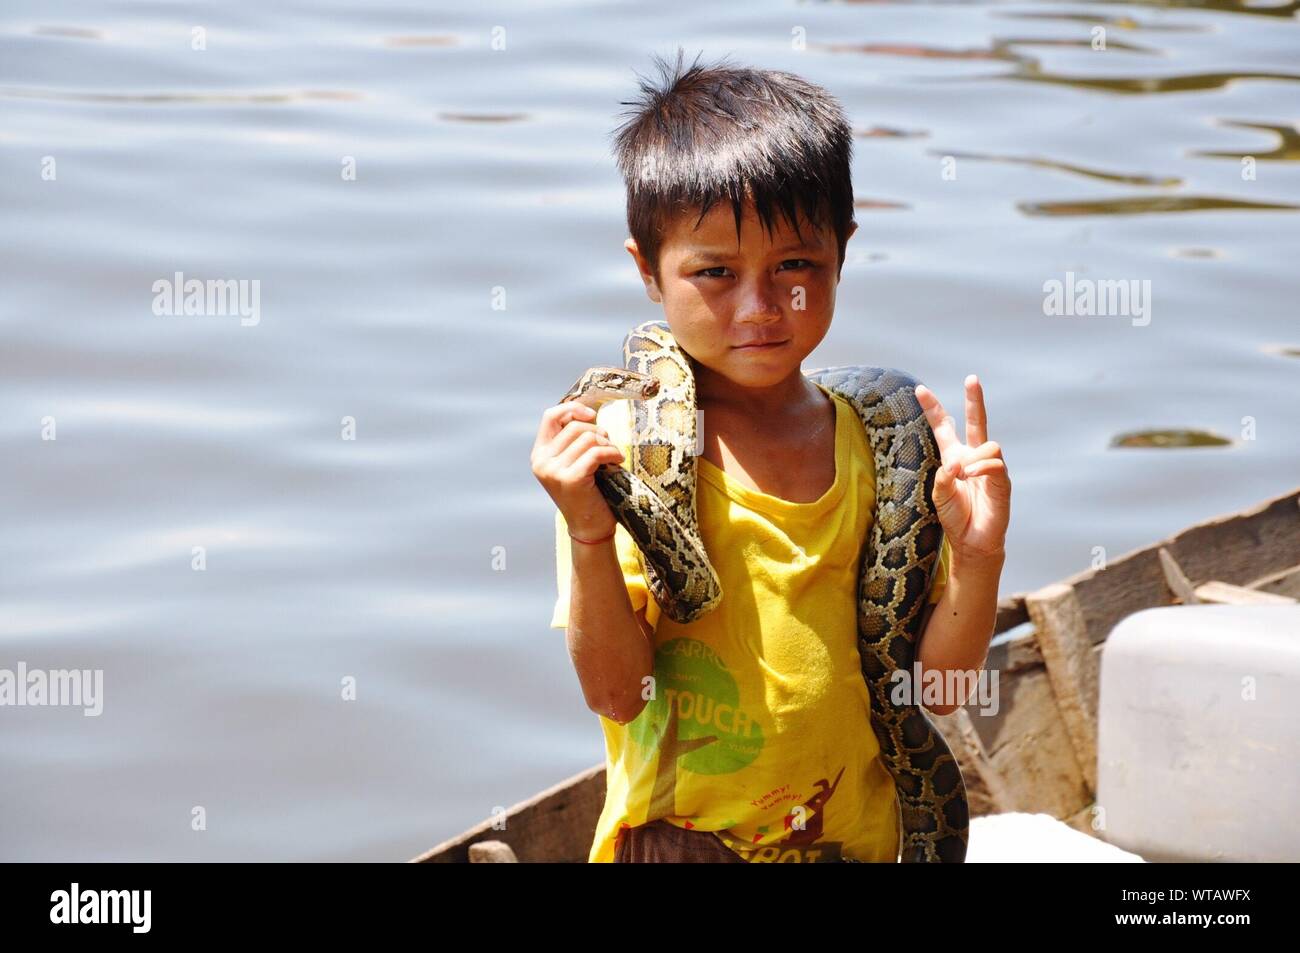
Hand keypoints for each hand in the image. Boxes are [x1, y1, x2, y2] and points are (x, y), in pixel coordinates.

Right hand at [530, 400, 624, 537]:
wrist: (589, 527)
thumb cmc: (586, 492)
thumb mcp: (573, 462)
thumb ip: (573, 441)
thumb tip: (587, 412)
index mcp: (539, 454)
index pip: (550, 416)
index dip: (572, 409)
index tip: (591, 414)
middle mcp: (541, 461)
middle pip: (574, 427)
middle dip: (598, 432)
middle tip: (608, 446)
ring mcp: (553, 471)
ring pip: (587, 438)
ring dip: (606, 444)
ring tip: (612, 457)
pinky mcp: (570, 479)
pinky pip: (596, 452)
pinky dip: (612, 453)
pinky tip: (617, 461)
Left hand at [914, 376, 1010, 564]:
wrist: (971, 540)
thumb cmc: (954, 517)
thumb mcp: (938, 494)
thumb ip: (942, 476)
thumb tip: (958, 462)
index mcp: (953, 457)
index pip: (944, 427)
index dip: (933, 409)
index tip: (919, 389)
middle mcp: (972, 457)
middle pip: (975, 421)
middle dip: (975, 400)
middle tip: (972, 378)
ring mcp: (989, 467)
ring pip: (987, 444)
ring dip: (972, 458)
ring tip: (964, 476)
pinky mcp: (1002, 480)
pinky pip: (995, 462)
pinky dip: (981, 468)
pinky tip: (973, 478)